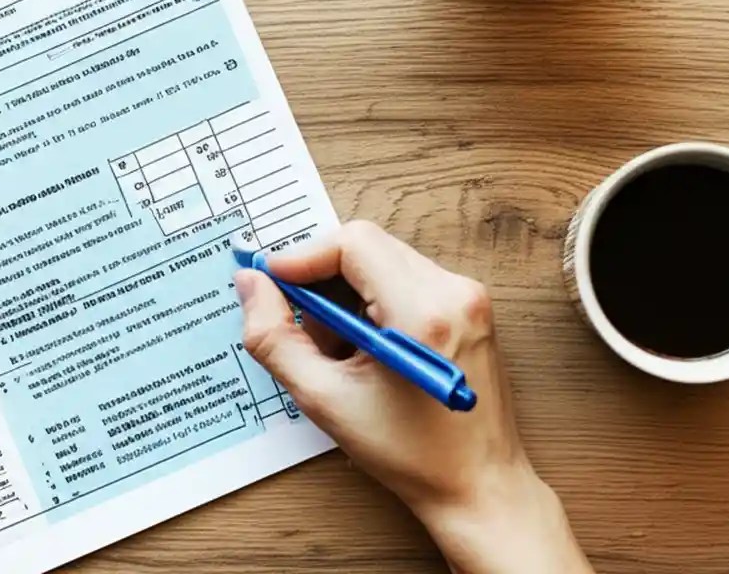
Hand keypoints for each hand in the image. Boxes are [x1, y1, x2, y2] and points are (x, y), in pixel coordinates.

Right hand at [235, 221, 590, 573]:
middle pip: (367, 245)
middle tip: (301, 324)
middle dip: (322, 277)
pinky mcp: (469, 306)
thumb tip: (250, 285)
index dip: (302, 257)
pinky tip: (364, 349)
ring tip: (337, 349)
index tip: (270, 283)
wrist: (478, 485)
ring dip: (346, 292)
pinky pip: (405, 278)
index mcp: (423, 313)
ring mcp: (468, 297)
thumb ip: (275, 337)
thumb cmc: (411, 454)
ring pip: (383, 260)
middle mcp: (454, 292)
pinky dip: (372, 302)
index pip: (352, 243)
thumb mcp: (324, 399)